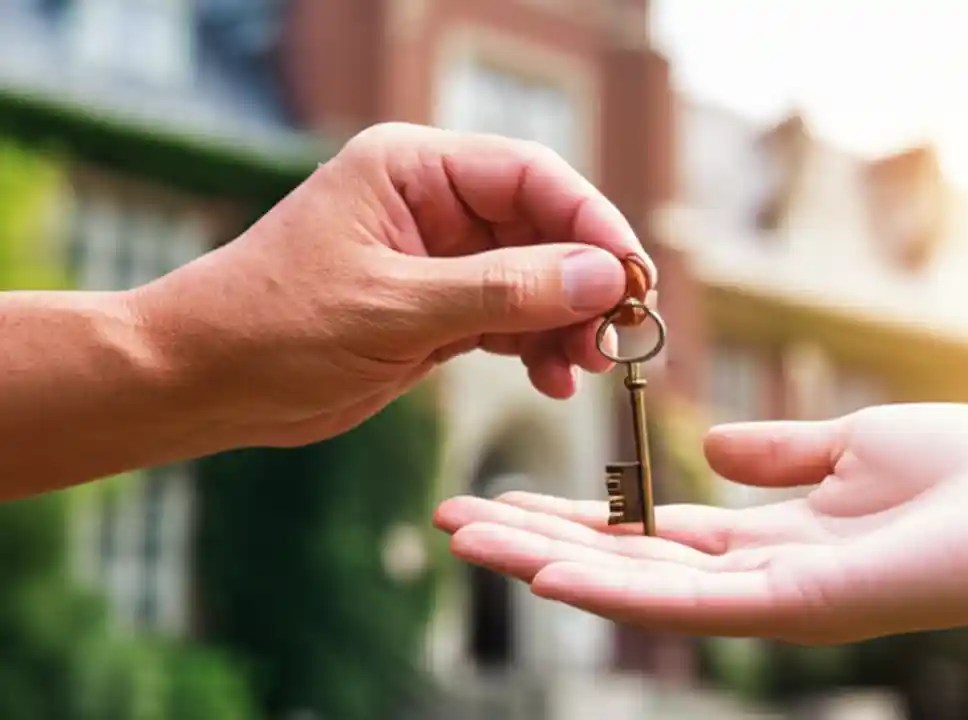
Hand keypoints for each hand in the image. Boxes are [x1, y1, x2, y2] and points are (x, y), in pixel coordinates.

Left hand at [130, 123, 647, 448]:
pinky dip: (538, 347)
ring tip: (586, 366)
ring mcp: (437, 258)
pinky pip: (510, 318)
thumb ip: (502, 291)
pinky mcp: (436, 308)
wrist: (203, 383)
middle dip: (586, 280)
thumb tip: (604, 276)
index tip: (632, 275)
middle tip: (619, 335)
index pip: (530, 175)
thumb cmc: (273, 327)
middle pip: (542, 226)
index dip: (591, 221)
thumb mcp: (393, 310)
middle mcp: (431, 203)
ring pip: (535, 277)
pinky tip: (552, 380)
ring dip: (568, 321)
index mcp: (412, 168)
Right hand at [434, 404, 967, 643]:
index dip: (573, 514)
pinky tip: (551, 569)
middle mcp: (753, 577)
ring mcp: (769, 599)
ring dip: (550, 564)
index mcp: (765, 537)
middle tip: (452, 521)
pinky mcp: (794, 606)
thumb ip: (778, 453)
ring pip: (637, 587)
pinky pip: (688, 601)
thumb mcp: (850, 444)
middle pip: (623, 561)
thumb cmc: (965, 473)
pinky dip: (616, 587)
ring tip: (474, 540)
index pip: (646, 531)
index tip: (503, 493)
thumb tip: (712, 446)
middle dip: (535, 541)